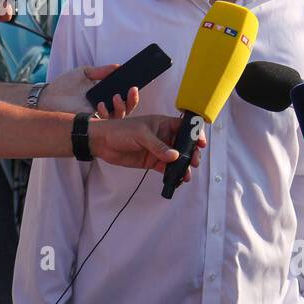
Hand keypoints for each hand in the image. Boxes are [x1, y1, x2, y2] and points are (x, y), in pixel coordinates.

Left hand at [40, 64, 140, 117]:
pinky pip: (104, 122)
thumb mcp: (84, 73)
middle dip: (133, 100)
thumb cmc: (65, 85)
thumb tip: (118, 66)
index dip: (132, 91)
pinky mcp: (91, 123)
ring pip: (119, 117)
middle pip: (127, 108)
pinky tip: (102, 105)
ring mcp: (99, 117)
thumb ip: (101, 71)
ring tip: (117, 96)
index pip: (124, 96)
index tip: (137, 82)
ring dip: (122, 107)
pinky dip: (106, 114)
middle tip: (133, 90)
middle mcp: (105, 108)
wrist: (48, 96)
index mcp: (105, 96)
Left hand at [89, 114, 204, 173]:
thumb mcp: (141, 134)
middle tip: (193, 162)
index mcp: (163, 124)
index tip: (201, 144)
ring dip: (183, 166)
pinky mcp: (152, 161)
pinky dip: (173, 174)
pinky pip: (166, 168)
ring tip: (185, 175)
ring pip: (176, 159)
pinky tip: (177, 180)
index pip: (183, 127)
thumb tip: (174, 156)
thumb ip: (158, 146)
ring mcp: (158, 150)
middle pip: (183, 145)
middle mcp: (164, 136)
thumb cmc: (120, 130)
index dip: (194, 134)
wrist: (102, 142)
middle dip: (191, 154)